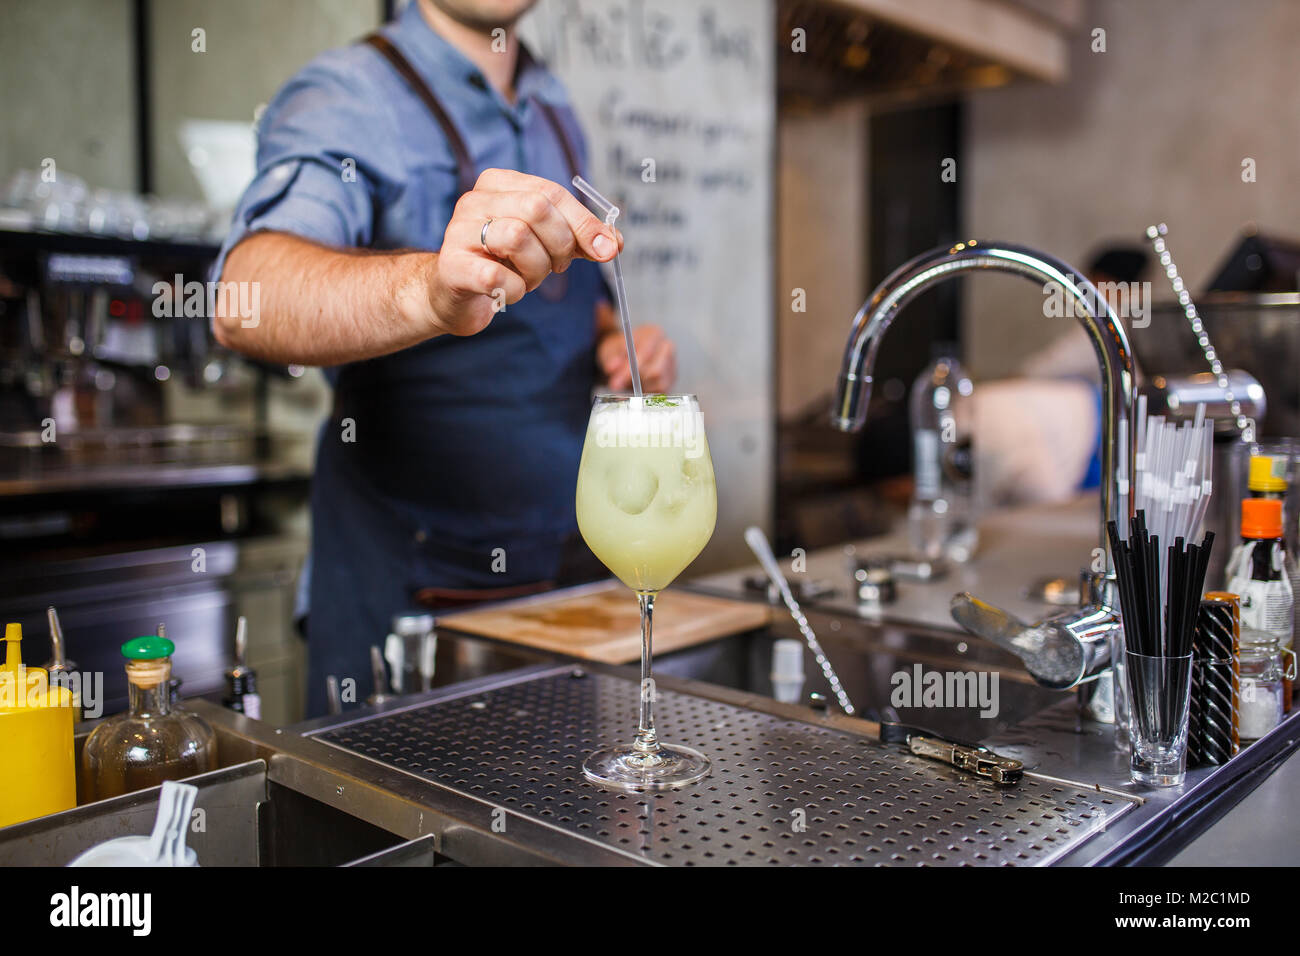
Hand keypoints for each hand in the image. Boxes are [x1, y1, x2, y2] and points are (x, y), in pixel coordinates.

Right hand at [424, 169, 622, 335]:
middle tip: (556, 266)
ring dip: (535, 270)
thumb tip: (614, 243)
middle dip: (559, 245)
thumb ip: (578, 239)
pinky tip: (508, 292)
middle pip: (537, 209)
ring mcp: (459, 230)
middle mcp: (476, 199)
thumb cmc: (502, 263)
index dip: (584, 223)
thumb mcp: (544, 245)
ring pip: (517, 237)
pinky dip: (515, 290)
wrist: (454, 294)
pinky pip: (497, 276)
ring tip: (527, 278)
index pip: (552, 192)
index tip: (607, 249)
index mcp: (500, 184)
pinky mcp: (452, 265)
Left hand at [597, 317, 676, 393]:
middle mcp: (667, 348)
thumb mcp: (610, 351)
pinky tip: (636, 387)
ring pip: (659, 383)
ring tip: (627, 382)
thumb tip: (612, 368)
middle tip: (617, 386)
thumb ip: (611, 358)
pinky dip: (646, 393)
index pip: (646, 353)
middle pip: (656, 371)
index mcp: (654, 333)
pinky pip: (660, 392)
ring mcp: (672, 365)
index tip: (615, 382)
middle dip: (636, 381)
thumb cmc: (619, 351)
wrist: (624, 356)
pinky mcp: (671, 380)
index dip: (630, 369)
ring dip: (640, 387)